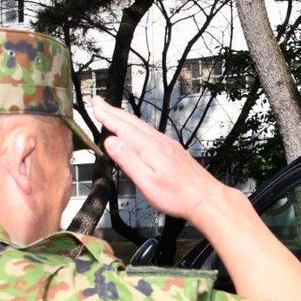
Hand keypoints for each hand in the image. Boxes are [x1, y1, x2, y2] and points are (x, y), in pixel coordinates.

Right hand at [91, 97, 222, 223]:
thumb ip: (128, 160)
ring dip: (124, 117)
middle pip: (131, 122)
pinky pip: (150, 131)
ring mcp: (168, 144)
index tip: (94, 105)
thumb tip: (110, 141)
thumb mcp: (146, 182)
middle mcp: (159, 141)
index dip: (106, 116)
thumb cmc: (177, 195)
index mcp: (149, 147)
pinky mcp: (173, 150)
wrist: (206, 198)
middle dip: (112, 111)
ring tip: (112, 112)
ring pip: (141, 125)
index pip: (122, 127)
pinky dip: (137, 126)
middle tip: (98, 102)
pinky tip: (136, 129)